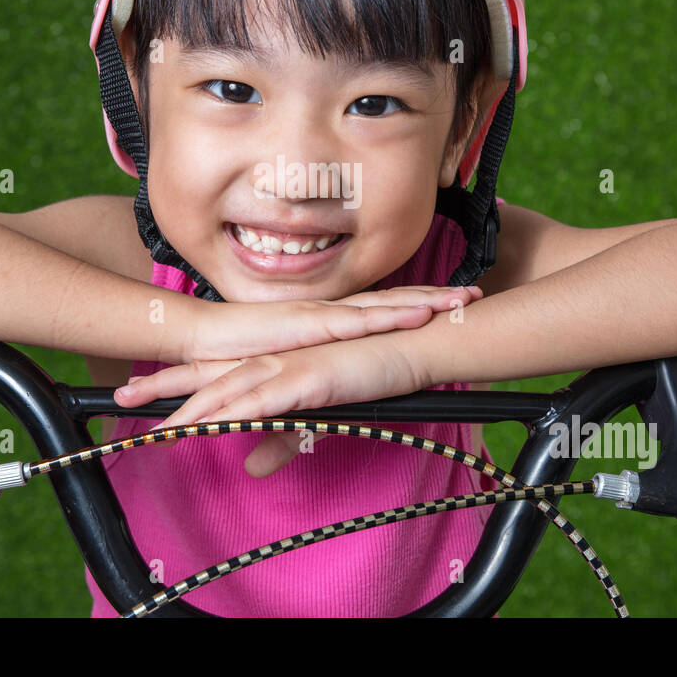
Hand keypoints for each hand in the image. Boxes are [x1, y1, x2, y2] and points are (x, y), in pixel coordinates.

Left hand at [115, 325, 440, 477]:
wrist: (410, 346)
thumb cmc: (371, 376)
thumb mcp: (320, 419)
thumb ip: (282, 441)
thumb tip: (251, 466)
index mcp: (272, 363)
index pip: (212, 373)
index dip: (172, 381)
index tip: (134, 390)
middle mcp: (273, 359)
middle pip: (208, 376)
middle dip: (164, 386)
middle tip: (122, 394)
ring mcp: (290, 365)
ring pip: (230, 388)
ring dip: (193, 406)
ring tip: (157, 424)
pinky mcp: (311, 377)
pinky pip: (267, 399)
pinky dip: (238, 411)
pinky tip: (215, 423)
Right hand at [182, 284, 481, 361]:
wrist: (203, 338)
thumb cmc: (240, 350)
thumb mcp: (291, 366)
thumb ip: (316, 371)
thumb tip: (341, 382)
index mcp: (328, 318)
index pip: (381, 308)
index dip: (417, 303)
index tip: (451, 303)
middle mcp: (331, 310)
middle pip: (392, 300)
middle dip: (434, 297)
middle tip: (473, 294)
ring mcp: (323, 314)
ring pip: (384, 306)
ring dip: (424, 303)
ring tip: (460, 300)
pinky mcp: (309, 324)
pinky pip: (356, 321)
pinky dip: (388, 317)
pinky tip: (416, 316)